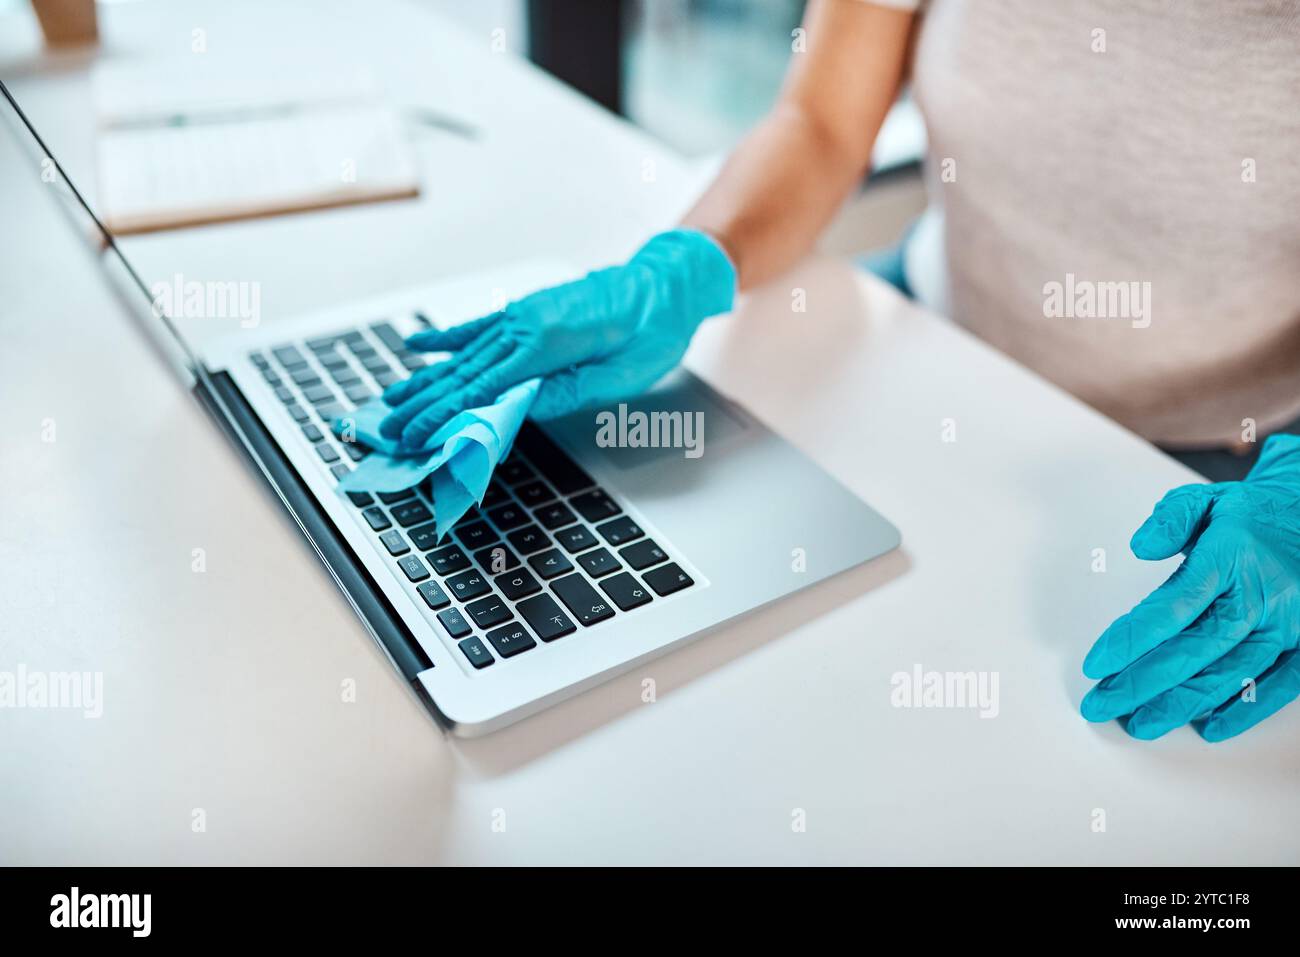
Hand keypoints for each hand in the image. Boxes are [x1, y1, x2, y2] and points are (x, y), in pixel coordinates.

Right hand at [378, 229, 735, 450]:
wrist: (666, 284)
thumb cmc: (652, 330)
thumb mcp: (620, 375)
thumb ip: (564, 392)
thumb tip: (516, 409)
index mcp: (546, 344)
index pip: (482, 389)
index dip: (443, 416)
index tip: (415, 436)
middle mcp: (525, 325)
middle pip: (463, 374)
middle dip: (422, 406)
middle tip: (388, 429)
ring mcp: (523, 315)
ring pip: (464, 355)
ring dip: (425, 380)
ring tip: (392, 399)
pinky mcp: (528, 312)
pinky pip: (480, 327)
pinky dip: (448, 338)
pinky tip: (418, 345)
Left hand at [1081, 434, 1299, 740]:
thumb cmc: (1248, 518)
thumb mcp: (1204, 500)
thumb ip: (1170, 519)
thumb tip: (1140, 547)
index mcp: (1231, 558)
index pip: (1173, 606)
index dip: (1132, 639)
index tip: (1096, 664)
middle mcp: (1263, 596)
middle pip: (1195, 650)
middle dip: (1143, 683)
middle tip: (1100, 705)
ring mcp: (1290, 624)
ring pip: (1230, 675)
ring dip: (1182, 704)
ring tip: (1140, 723)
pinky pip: (1279, 686)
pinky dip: (1244, 711)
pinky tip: (1208, 728)